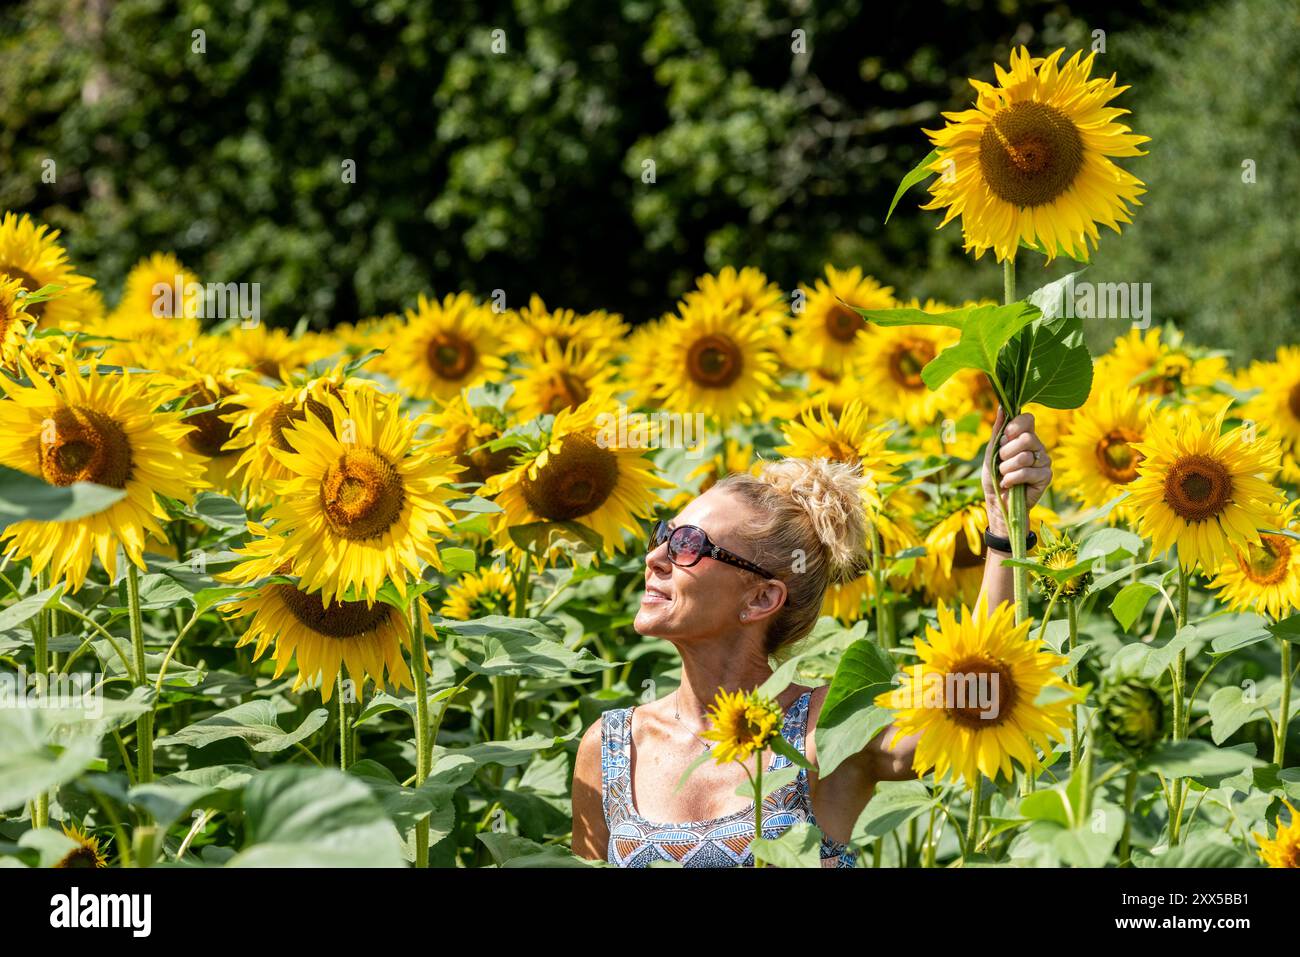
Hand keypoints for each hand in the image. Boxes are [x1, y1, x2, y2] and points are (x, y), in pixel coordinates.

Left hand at [981, 408, 1051, 537]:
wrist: (997, 501)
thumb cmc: (994, 475)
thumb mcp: (992, 451)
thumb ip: (998, 430)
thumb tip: (1001, 406)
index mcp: (1025, 436)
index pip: (1027, 419)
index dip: (1014, 427)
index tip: (1004, 438)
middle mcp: (1037, 446)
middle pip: (1026, 438)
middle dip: (1006, 452)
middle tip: (1001, 461)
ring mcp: (1044, 461)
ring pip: (1024, 456)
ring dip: (1006, 468)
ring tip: (1004, 475)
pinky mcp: (1046, 476)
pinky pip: (1026, 472)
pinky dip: (1012, 479)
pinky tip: (1009, 484)